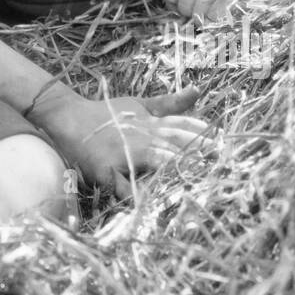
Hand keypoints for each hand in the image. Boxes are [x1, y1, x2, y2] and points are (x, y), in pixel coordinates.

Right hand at [32, 84, 214, 195]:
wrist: (69, 117)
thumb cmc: (107, 113)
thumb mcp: (139, 105)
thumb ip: (169, 103)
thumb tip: (198, 90)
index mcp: (150, 123)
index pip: (181, 127)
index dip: (203, 135)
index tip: (225, 143)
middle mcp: (140, 136)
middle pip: (173, 147)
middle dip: (195, 157)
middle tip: (219, 167)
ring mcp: (123, 152)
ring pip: (154, 163)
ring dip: (173, 173)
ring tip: (193, 182)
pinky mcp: (106, 169)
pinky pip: (123, 186)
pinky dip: (135, 195)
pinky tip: (150, 203)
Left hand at [165, 0, 283, 19]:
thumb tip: (168, 6)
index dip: (180, 6)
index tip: (195, 6)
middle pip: (183, 5)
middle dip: (196, 14)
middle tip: (214, 8)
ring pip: (196, 13)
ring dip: (209, 19)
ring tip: (224, 7)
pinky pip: (213, 16)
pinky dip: (222, 20)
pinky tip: (231, 10)